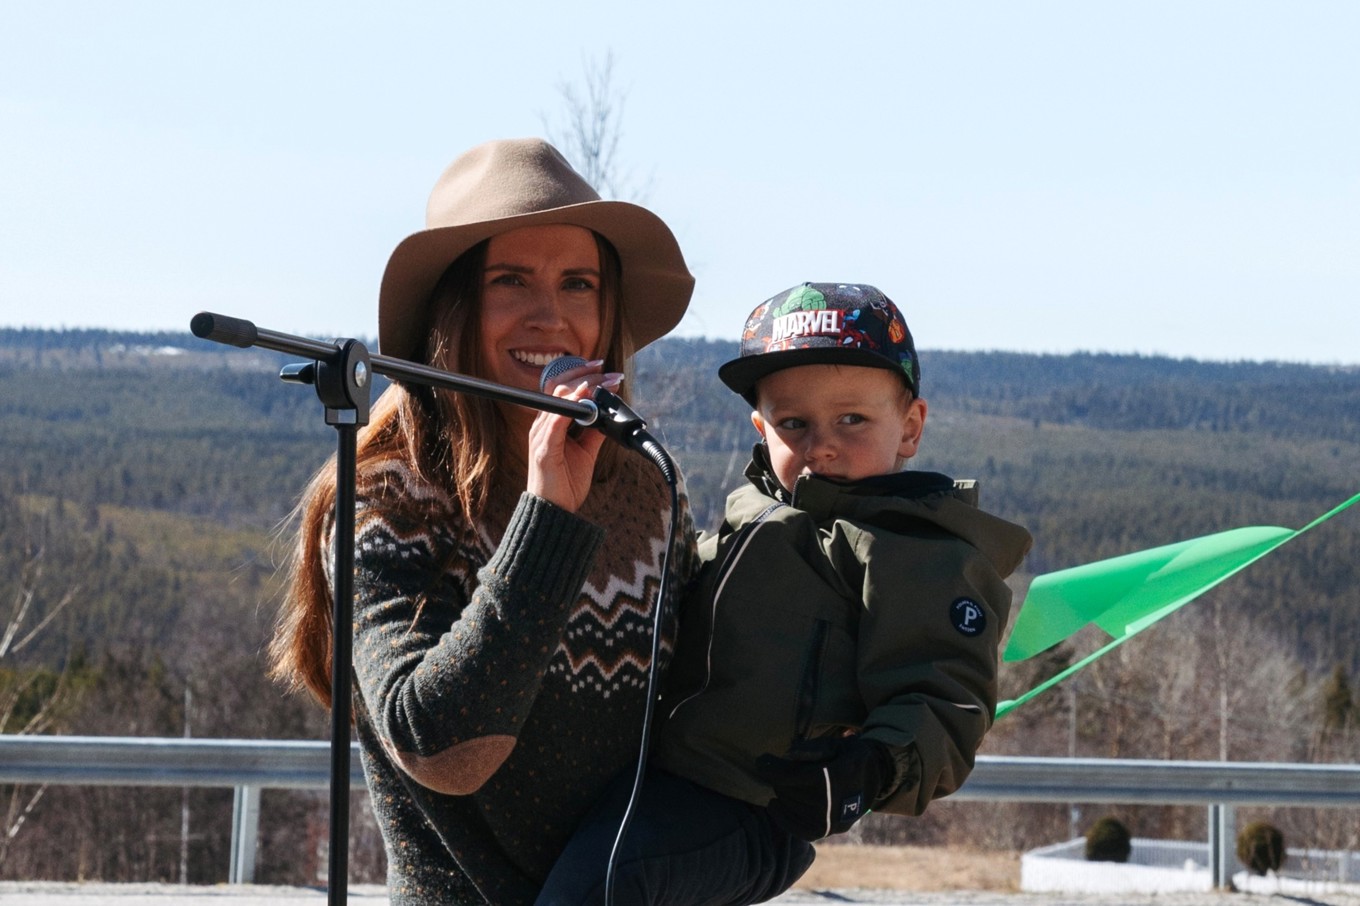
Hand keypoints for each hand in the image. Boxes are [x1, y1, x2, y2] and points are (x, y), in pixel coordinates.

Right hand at [527, 379, 607, 511]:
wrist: (554, 511)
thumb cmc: (565, 483)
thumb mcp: (586, 452)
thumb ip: (594, 432)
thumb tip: (608, 416)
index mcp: (550, 424)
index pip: (562, 389)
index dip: (581, 374)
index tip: (603, 369)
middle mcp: (543, 425)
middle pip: (560, 387)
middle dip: (586, 375)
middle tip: (610, 373)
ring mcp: (541, 435)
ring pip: (558, 398)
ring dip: (584, 387)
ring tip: (605, 382)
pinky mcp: (544, 448)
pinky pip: (556, 421)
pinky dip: (571, 407)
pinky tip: (585, 398)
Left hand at [756, 736, 893, 840]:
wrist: (875, 779)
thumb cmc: (849, 757)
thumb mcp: (837, 743)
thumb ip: (813, 748)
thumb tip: (788, 756)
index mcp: (832, 777)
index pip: (789, 775)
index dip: (771, 767)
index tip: (761, 761)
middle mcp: (830, 803)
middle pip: (786, 789)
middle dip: (780, 777)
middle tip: (785, 769)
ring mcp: (828, 821)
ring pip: (787, 805)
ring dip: (783, 792)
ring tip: (788, 783)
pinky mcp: (825, 832)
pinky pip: (794, 827)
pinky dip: (781, 815)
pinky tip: (775, 804)